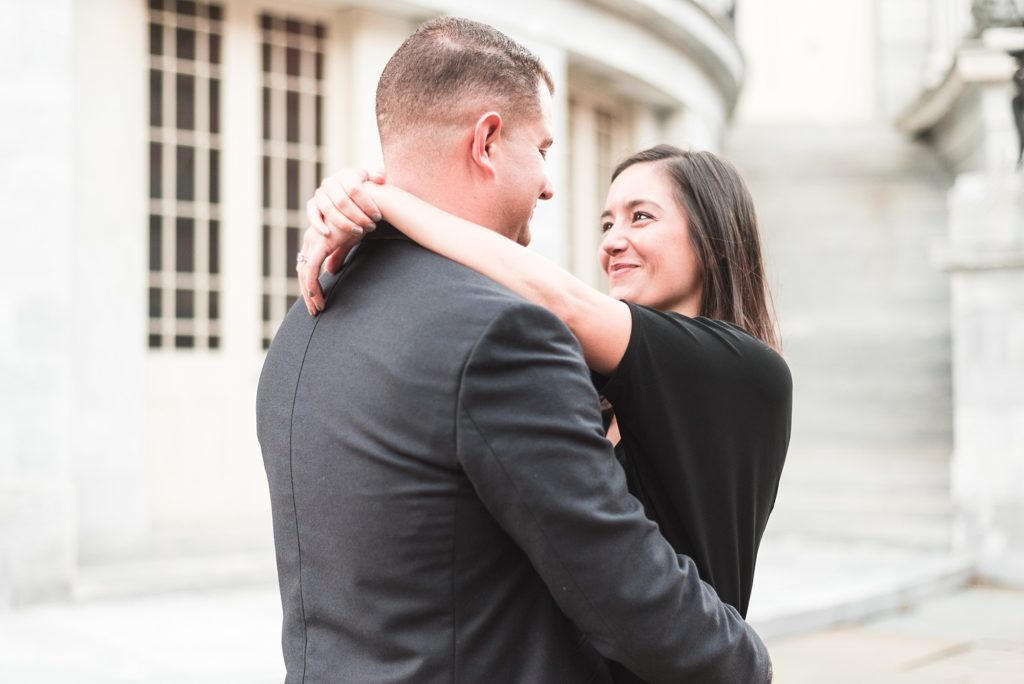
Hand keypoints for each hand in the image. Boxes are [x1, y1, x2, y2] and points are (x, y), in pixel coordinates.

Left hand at [298, 168, 385, 314]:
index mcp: (316, 239)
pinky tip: (316, 297)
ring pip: (303, 273)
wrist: (369, 207)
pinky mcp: (321, 244)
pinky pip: (310, 269)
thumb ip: (338, 255)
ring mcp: (314, 241)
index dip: (310, 285)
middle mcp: (311, 239)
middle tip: (315, 311)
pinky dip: (312, 285)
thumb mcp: (348, 242)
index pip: (307, 266)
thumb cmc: (361, 220)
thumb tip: (331, 270)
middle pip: (302, 271)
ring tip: (318, 308)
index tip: (318, 301)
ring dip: (309, 294)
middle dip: (307, 293)